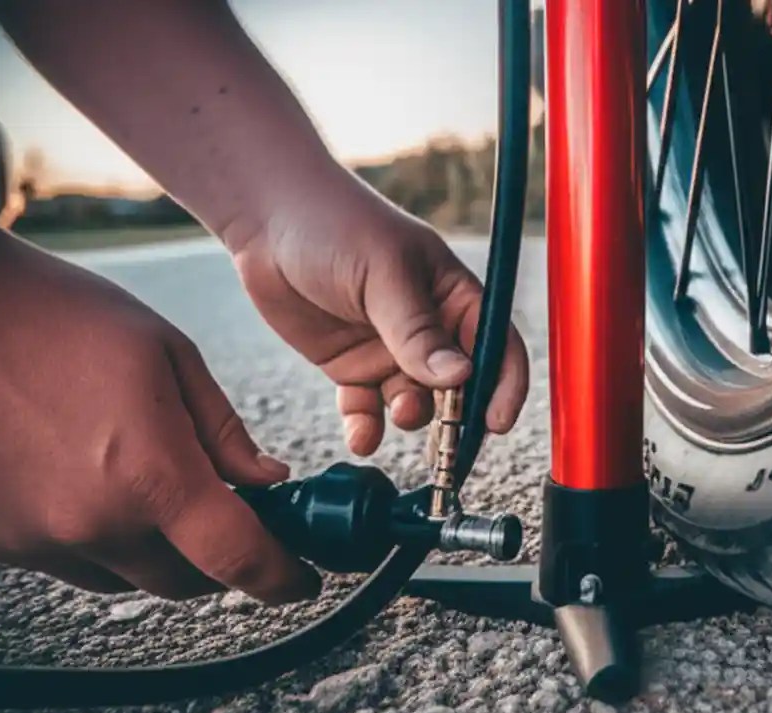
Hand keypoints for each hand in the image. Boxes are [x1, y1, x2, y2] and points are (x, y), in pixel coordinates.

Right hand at [0, 216, 319, 601]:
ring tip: (161, 485)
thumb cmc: (53, 316)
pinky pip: (77, 563)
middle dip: (224, 558)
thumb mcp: (166, 354)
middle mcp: (93, 523)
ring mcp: (39, 538)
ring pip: (131, 576)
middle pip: (187, 579)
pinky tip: (104, 483)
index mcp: (148, 474)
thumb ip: (223, 431)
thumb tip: (267, 481)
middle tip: (237, 516)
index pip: (237, 558)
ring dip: (164, 550)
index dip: (280, 577)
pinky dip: (109, 540)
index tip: (300, 579)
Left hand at [227, 169, 529, 455]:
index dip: (505, 383)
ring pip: (416, 401)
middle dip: (457, 412)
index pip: (496, 344)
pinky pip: (367, 409)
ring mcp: (390, 349)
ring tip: (396, 411)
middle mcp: (429, 327)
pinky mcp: (350, 365)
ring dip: (411, 415)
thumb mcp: (383, 273)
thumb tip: (461, 377)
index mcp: (453, 295)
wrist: (266, 218)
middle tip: (446, 436)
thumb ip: (417, 330)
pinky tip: (361, 436)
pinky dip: (366, 427)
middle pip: (460, 384)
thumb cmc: (335, 223)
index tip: (497, 422)